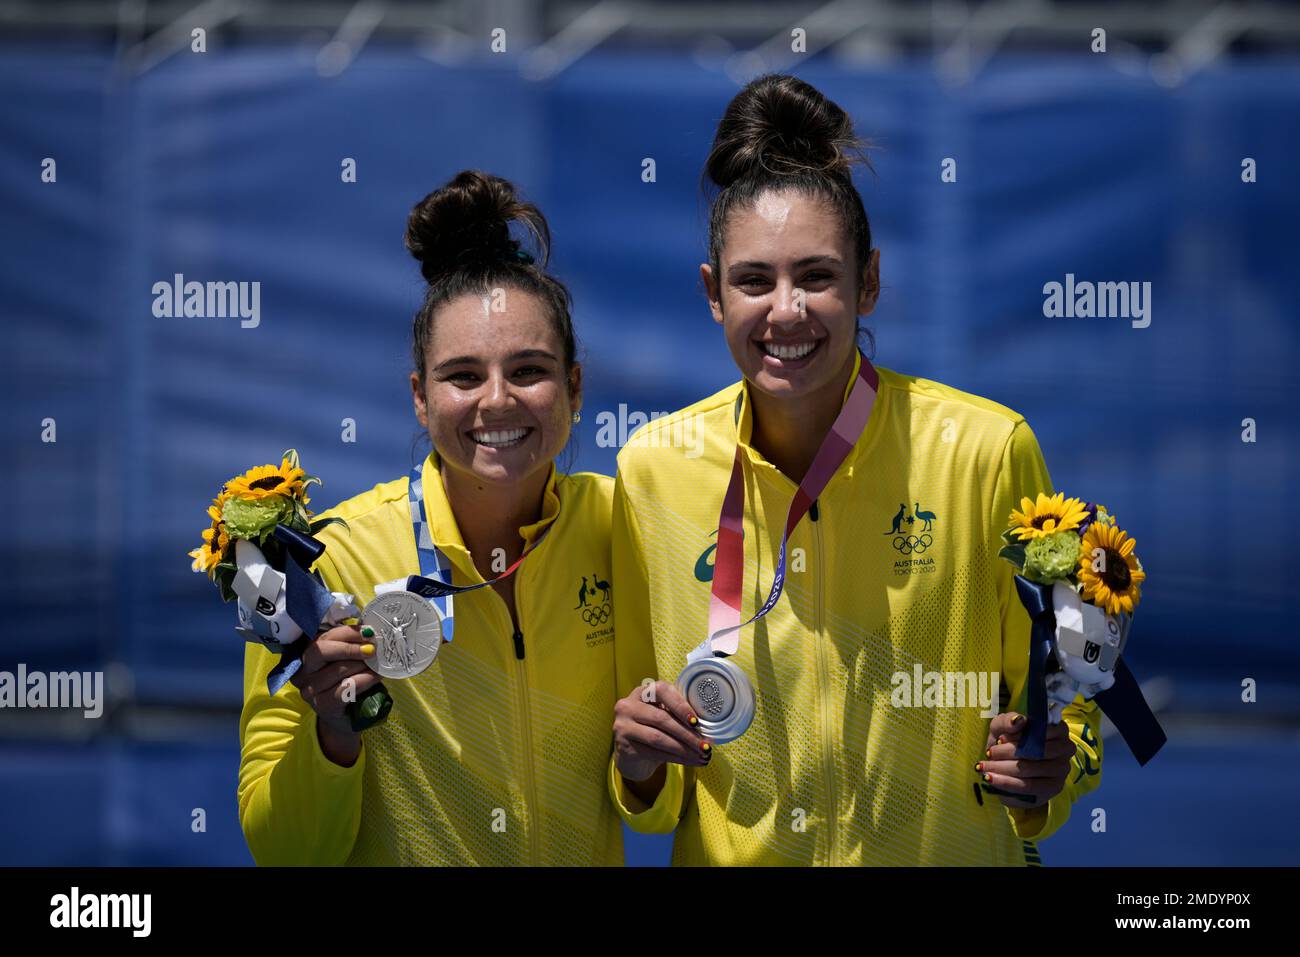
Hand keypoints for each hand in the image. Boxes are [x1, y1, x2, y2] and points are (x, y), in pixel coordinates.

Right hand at [289, 623, 381, 761]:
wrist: (346, 716)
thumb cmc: (347, 682)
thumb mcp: (346, 661)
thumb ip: (351, 645)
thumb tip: (369, 632)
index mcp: (306, 656)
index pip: (322, 638)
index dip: (346, 632)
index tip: (368, 632)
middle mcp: (303, 673)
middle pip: (321, 651)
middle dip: (350, 647)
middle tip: (372, 648)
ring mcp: (310, 691)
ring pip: (336, 670)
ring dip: (361, 665)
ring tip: (377, 664)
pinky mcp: (323, 706)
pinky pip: (345, 688)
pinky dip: (364, 680)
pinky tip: (375, 677)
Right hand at [613, 679, 710, 782]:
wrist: (632, 755)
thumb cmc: (653, 730)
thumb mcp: (663, 716)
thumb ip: (678, 714)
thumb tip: (707, 725)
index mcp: (642, 692)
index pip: (661, 690)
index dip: (680, 705)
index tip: (697, 722)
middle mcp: (628, 706)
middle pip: (661, 718)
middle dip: (687, 733)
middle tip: (706, 744)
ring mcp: (623, 726)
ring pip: (658, 738)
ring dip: (684, 748)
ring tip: (702, 755)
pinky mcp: (623, 746)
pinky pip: (654, 753)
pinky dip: (676, 758)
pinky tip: (690, 761)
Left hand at [977, 711, 1076, 809]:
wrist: (1010, 765)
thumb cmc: (1009, 741)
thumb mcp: (1004, 726)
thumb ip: (1008, 720)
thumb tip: (1018, 721)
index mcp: (1058, 729)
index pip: (1040, 732)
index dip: (1017, 736)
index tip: (999, 739)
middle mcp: (1065, 749)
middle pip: (1034, 752)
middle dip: (1006, 753)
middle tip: (989, 753)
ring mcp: (1062, 770)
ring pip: (1028, 770)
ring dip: (1002, 768)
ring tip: (984, 766)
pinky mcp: (1053, 788)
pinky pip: (1027, 787)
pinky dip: (1006, 783)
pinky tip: (990, 779)